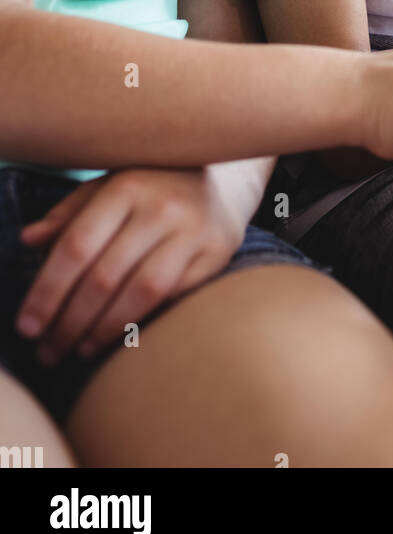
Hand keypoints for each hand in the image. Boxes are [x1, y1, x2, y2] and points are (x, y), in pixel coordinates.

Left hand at [15, 167, 248, 363]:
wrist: (224, 181)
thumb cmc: (150, 188)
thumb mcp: (107, 187)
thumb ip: (69, 213)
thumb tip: (28, 240)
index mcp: (125, 186)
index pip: (77, 245)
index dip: (48, 290)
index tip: (27, 326)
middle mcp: (160, 206)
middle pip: (104, 276)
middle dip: (69, 322)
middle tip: (47, 351)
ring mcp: (192, 231)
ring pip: (141, 293)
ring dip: (104, 329)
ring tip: (80, 350)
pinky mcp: (216, 253)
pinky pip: (173, 298)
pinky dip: (142, 323)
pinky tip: (119, 338)